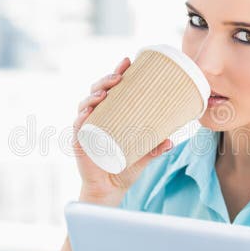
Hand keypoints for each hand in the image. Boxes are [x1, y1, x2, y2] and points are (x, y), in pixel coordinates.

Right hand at [73, 56, 173, 202]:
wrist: (110, 189)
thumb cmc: (125, 167)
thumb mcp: (144, 155)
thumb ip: (156, 148)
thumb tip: (171, 141)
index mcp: (111, 114)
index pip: (112, 88)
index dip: (117, 73)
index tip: (128, 61)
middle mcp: (97, 117)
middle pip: (97, 91)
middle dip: (106, 80)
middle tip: (118, 77)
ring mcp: (86, 128)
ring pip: (85, 105)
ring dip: (93, 96)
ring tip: (104, 94)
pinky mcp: (79, 142)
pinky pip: (78, 127)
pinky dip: (81, 118)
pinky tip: (87, 113)